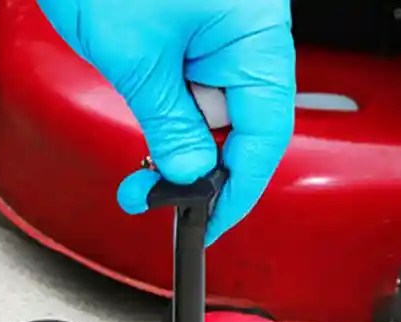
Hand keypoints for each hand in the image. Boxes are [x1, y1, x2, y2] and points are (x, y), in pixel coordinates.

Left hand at [36, 0, 295, 244]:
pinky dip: (168, 105)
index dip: (240, 185)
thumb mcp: (134, 58)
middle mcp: (246, 28)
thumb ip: (169, 123)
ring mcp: (219, 24)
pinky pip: (191, 77)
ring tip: (137, 157)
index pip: (266, 132)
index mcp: (254, 32)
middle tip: (150, 195)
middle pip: (240, 121)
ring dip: (175, 135)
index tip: (211, 222)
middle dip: (197, 164)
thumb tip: (191, 173)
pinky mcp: (191, 21)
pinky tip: (145, 118)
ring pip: (211, 103)